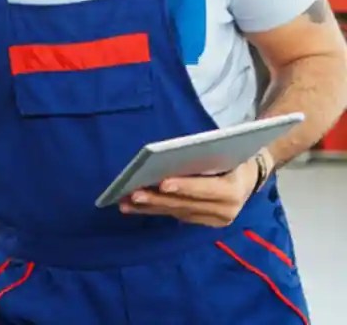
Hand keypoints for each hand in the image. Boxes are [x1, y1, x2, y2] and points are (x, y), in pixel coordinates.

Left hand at [119, 157, 259, 226]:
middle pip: (187, 204)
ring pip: (177, 212)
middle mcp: (227, 210)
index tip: (162, 183)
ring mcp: (215, 220)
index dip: (185, 186)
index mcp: (235, 190)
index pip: (207, 189)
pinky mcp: (203, 222)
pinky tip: (134, 205)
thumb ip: (205, 154)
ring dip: (149, 207)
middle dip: (158, 199)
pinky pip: (175, 216)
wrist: (249, 176)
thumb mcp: (225, 150)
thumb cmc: (233, 155)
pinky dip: (154, 210)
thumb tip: (172, 155)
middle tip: (133, 193)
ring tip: (125, 201)